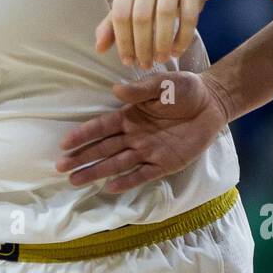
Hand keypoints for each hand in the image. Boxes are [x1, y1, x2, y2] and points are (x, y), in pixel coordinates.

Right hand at [57, 71, 236, 193]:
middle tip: (61, 168)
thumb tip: (116, 89)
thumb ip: (140, 90)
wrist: (212, 102)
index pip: (101, 127)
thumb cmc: (184, 89)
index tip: (64, 144)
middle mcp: (134, 135)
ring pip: (117, 163)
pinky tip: (110, 188)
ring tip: (76, 181)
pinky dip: (127, 181)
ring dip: (97, 172)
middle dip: (82, 158)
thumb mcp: (162, 84)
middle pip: (103, 149)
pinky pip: (143, 174)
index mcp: (130, 115)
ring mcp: (148, 151)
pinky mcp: (165, 163)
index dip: (83, 135)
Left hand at [95, 0, 203, 69]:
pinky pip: (188, 17)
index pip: (121, 14)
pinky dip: (182, 38)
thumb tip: (99, 48)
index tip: (128, 61)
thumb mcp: (127, 8)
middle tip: (145, 64)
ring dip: (162, 43)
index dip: (123, 41)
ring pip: (166, 15)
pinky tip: (176, 52)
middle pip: (142, 16)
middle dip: (142, 46)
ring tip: (160, 59)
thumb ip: (111, 27)